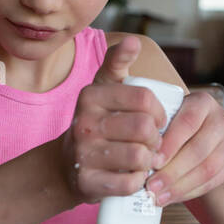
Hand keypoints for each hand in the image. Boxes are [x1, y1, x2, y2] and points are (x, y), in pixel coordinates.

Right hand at [58, 36, 171, 205]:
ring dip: (148, 162)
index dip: (160, 112)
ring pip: (140, 157)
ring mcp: (83, 154)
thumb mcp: (102, 90)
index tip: (157, 121)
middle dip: (155, 139)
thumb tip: (133, 40)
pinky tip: (131, 177)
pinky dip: (137, 182)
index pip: (144, 98)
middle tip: (150, 144)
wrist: (63, 166)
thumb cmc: (95, 125)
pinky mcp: (86, 182)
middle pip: (145, 128)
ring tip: (142, 160)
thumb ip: (117, 63)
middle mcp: (83, 123)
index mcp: (90, 96)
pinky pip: (130, 183)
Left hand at [144, 91, 223, 205]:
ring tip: (158, 196)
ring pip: (207, 168)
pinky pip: (211, 183)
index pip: (187, 122)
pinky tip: (170, 198)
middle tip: (150, 186)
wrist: (202, 146)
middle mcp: (221, 120)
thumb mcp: (166, 122)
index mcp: (202, 102)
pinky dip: (188, 193)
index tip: (151, 161)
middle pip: (198, 149)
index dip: (170, 144)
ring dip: (179, 186)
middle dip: (172, 171)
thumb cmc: (175, 132)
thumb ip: (155, 131)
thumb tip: (133, 155)